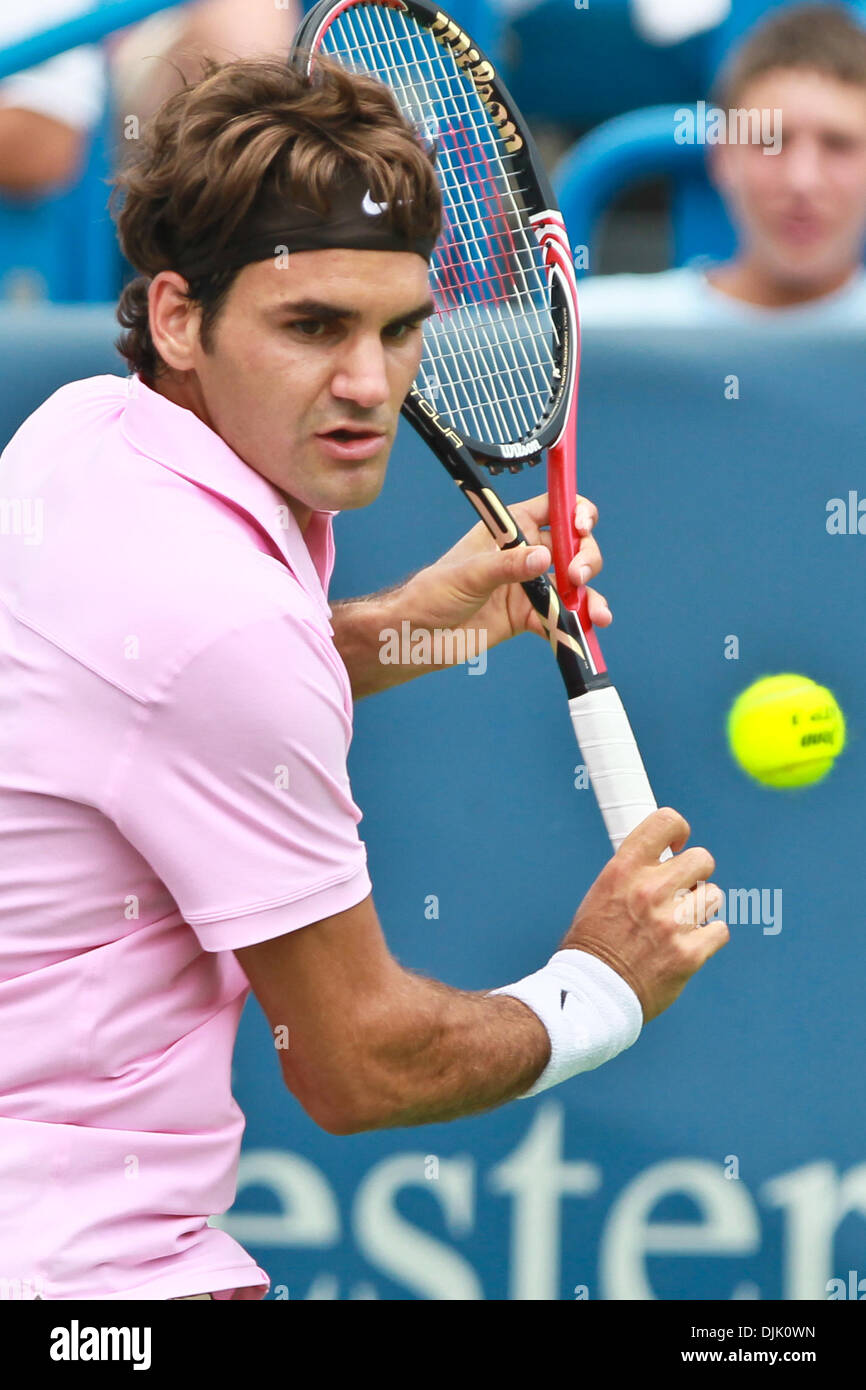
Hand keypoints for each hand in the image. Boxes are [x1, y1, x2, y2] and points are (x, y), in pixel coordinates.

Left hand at [403, 491, 611, 652]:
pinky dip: (577, 622)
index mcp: (510, 529)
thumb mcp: (468, 574)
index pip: (554, 508)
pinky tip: (589, 628)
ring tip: (596, 614)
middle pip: (574, 546)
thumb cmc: (431, 595)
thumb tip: (545, 558)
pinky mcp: (530, 616)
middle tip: (577, 577)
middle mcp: (525, 553)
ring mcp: (530, 586)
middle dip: (586, 558)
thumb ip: (507, 566)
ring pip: (574, 583)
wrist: (416, 638)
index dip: (576, 512)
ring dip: (590, 596)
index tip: (582, 528)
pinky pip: (562, 616)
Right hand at [560, 809, 729, 1022]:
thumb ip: (633, 874)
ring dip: (701, 908)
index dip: (678, 830)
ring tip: (678, 924)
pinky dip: (707, 938)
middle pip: (702, 859)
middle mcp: (648, 891)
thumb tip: (664, 859)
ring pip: (714, 895)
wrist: (592, 994)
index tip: (678, 844)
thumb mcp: (602, 894)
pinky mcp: (689, 953)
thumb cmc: (594, 944)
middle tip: (683, 891)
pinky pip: (719, 930)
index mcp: (623, 870)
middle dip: (696, 875)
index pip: (664, 822)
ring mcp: (671, 923)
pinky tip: (686, 946)